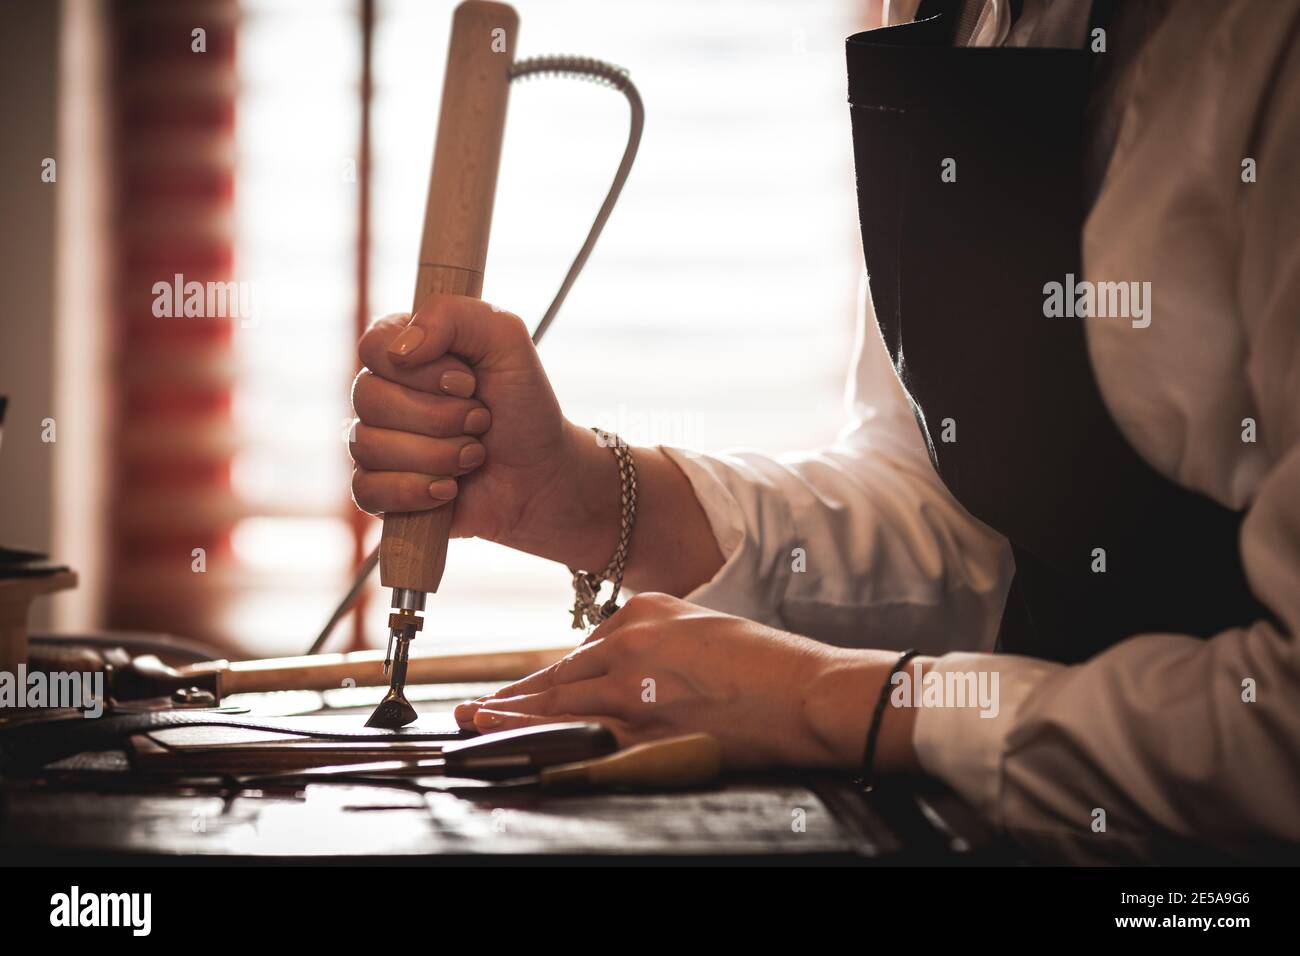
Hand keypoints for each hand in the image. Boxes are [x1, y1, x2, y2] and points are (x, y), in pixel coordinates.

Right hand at [349, 296, 594, 545]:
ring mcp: (376, 443)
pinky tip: (448, 490)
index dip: (423, 370)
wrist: (542, 475)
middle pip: (368, 398)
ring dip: (438, 455)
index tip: (468, 382)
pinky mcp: (379, 490)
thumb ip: (455, 315)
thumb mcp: (507, 341)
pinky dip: (416, 491)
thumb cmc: (522, 406)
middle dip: (440, 417)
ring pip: (368, 446)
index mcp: (404, 351)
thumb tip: (399, 350)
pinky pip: (367, 490)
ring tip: (473, 456)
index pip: (373, 347)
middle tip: (480, 421)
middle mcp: (382, 394)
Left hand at [454, 592, 928, 771]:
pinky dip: (542, 746)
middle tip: (470, 711)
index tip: (520, 692)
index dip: (546, 680)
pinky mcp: (644, 728)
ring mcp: (631, 687)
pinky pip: (582, 741)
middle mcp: (628, 642)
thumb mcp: (702, 629)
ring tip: (474, 727)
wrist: (806, 690)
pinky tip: (516, 750)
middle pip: (556, 677)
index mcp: (644, 610)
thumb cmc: (766, 664)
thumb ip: (654, 644)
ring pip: (556, 706)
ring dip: (510, 719)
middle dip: (511, 698)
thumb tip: (618, 672)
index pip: (581, 651)